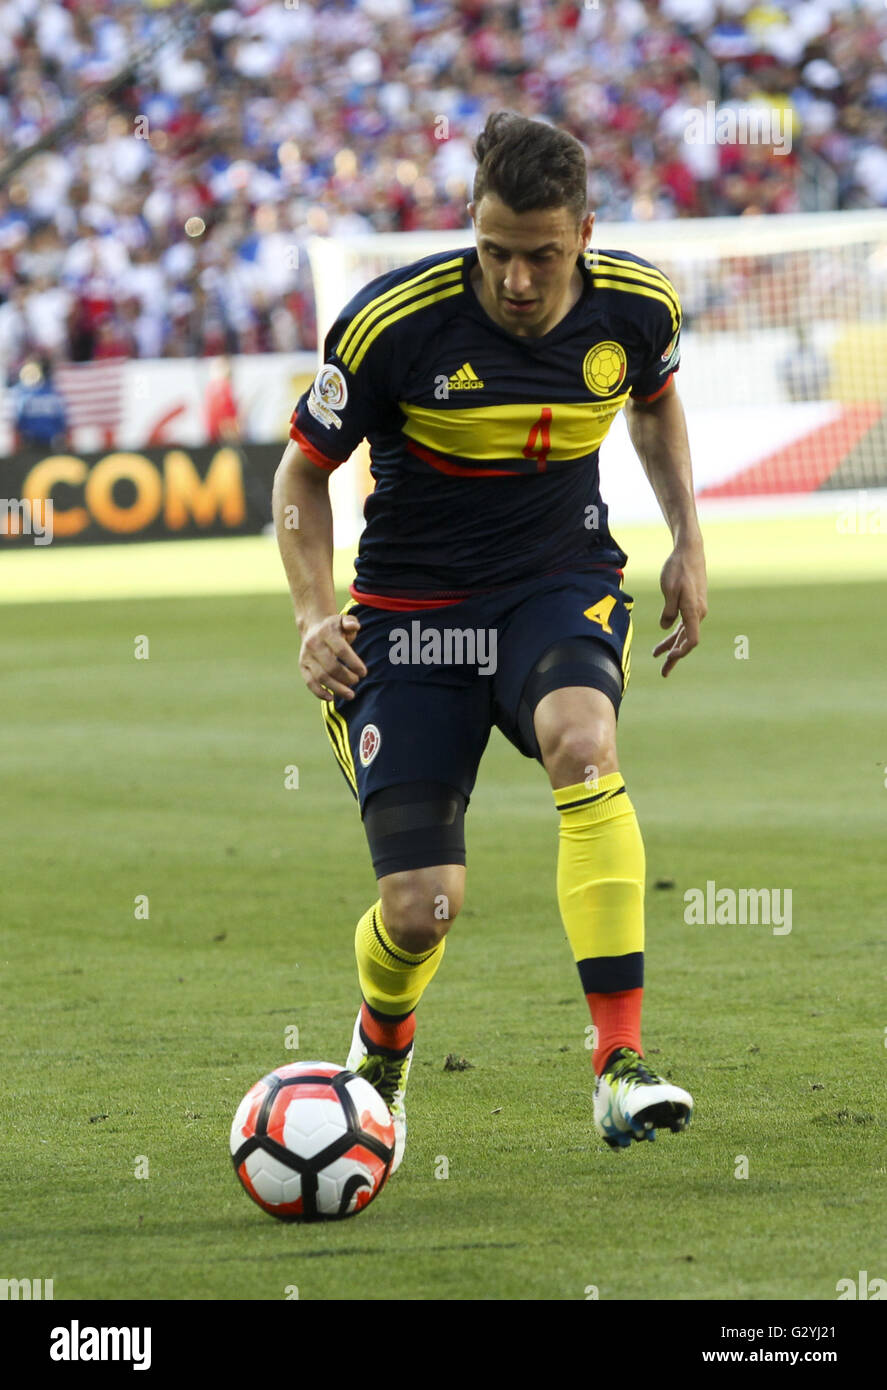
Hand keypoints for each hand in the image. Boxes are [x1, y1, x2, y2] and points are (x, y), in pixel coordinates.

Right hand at [299, 613, 366, 700]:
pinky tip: (331, 698)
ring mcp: (307, 656)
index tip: (364, 672)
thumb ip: (351, 622)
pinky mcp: (303, 666)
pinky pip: (309, 682)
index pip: (341, 651)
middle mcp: (314, 644)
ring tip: (350, 694)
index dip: (354, 663)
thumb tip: (354, 626)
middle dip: (347, 677)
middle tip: (357, 681)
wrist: (313, 627)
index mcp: (326, 633)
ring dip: (337, 688)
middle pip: (331, 667)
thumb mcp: (343, 620)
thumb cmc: (335, 627)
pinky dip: (319, 692)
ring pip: (321, 677)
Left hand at [653, 542, 707, 677]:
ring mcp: (696, 609)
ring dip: (672, 645)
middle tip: (663, 673)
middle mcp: (698, 612)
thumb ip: (668, 610)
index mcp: (694, 611)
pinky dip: (674, 632)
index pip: (691, 640)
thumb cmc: (678, 568)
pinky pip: (684, 623)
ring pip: (684, 632)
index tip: (668, 658)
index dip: (681, 652)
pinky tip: (666, 636)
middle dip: (674, 656)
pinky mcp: (692, 603)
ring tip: (657, 656)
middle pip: (687, 640)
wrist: (689, 551)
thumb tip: (666, 627)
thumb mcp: (669, 589)